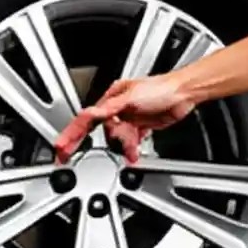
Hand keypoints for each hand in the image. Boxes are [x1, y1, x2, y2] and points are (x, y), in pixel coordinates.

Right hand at [54, 72, 194, 163]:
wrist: (185, 94)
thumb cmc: (161, 88)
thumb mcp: (131, 97)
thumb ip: (109, 109)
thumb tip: (90, 114)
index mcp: (111, 99)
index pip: (87, 119)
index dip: (72, 134)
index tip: (62, 148)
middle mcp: (118, 109)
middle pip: (102, 132)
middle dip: (104, 143)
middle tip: (82, 158)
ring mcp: (130, 118)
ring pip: (118, 139)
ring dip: (123, 147)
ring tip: (131, 149)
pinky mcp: (142, 127)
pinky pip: (131, 142)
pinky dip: (132, 149)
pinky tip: (134, 153)